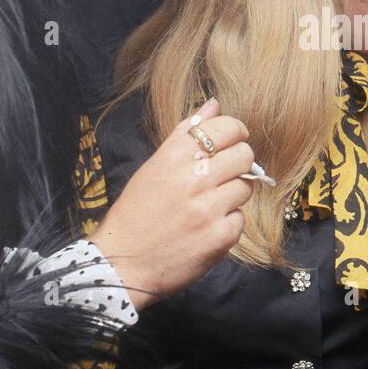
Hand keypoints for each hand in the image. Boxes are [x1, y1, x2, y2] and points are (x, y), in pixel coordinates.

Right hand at [92, 99, 253, 305]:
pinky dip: (227, 225)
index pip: (227, 127)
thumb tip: (213, 104)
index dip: (236, 133)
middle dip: (238, 164)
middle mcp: (193, 178)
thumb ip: (184, 134)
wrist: (121, 264)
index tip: (232, 142)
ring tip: (208, 206)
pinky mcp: (220, 237)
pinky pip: (240, 219)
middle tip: (222, 177)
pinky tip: (205, 230)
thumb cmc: (136, 213)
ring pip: (246, 187)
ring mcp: (208, 209)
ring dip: (232, 196)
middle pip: (245, 154)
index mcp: (174, 156)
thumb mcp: (154, 167)